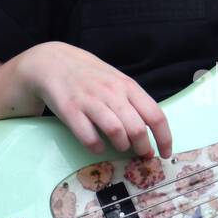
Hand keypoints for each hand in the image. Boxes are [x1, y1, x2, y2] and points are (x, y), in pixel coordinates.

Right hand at [14, 42, 172, 159]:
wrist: (52, 62)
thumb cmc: (89, 75)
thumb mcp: (116, 80)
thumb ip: (133, 101)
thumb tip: (152, 129)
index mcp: (127, 86)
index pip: (155, 115)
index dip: (164, 138)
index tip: (165, 153)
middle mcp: (111, 93)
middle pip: (137, 128)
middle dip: (143, 147)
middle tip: (142, 154)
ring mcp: (90, 101)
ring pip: (116, 132)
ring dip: (122, 146)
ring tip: (121, 147)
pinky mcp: (70, 110)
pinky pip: (88, 136)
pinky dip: (97, 146)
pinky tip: (98, 146)